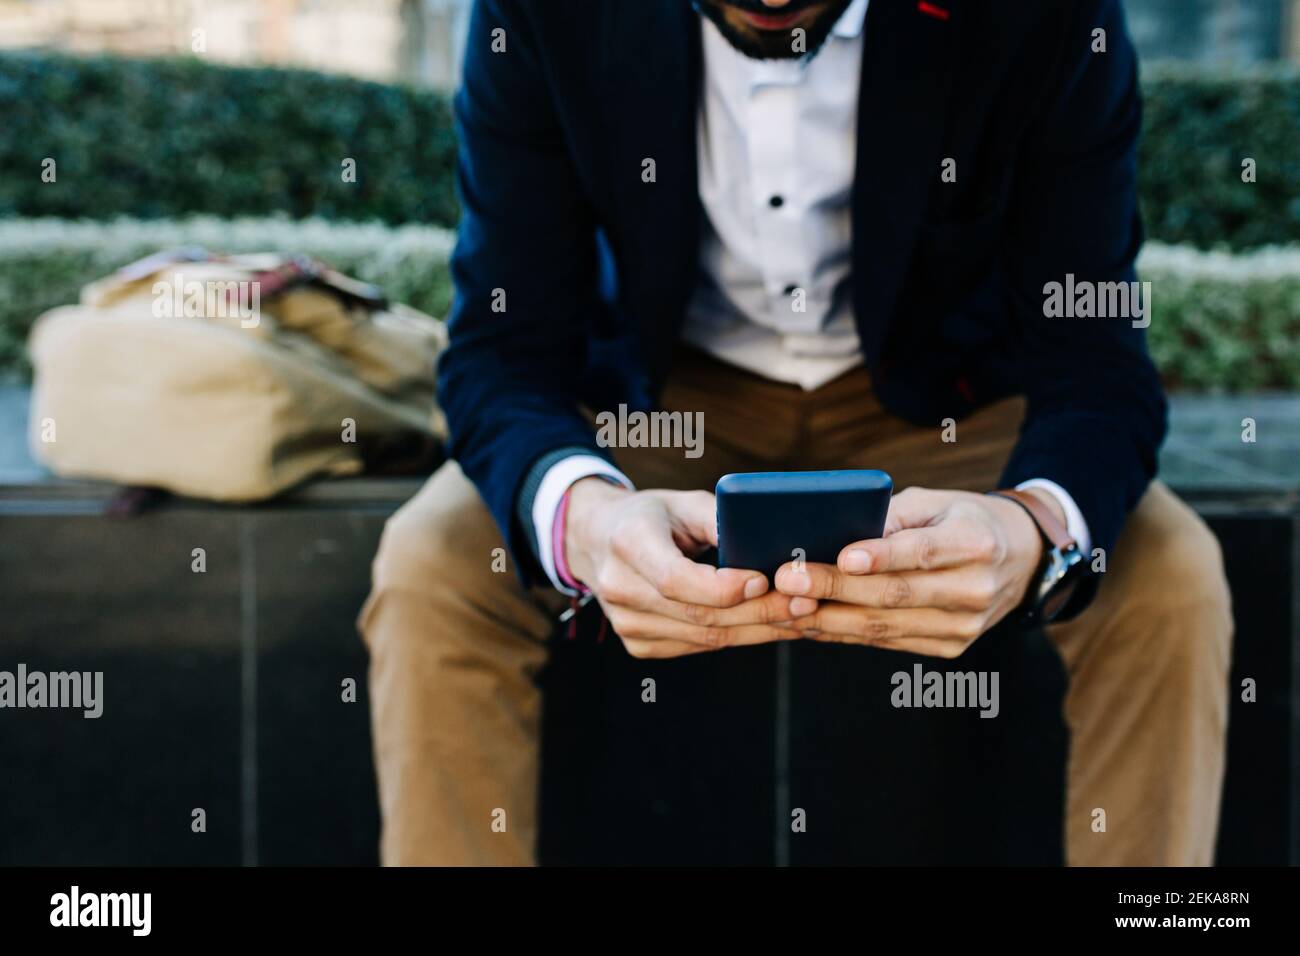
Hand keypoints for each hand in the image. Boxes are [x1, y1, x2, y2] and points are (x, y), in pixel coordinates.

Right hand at [564, 478, 805, 657]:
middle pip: (699, 615)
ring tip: (798, 617)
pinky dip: (737, 638)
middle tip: (805, 604)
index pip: (676, 580)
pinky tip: (767, 627)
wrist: (598, 540)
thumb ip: (720, 521)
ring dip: (757, 630)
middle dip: (759, 612)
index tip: (765, 580)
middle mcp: (620, 588)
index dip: (724, 587)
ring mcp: (626, 623)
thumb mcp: (684, 502)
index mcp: (628, 543)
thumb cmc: (652, 516)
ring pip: (705, 638)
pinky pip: (697, 646)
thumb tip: (769, 545)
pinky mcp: (638, 645)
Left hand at [773, 486, 1051, 657]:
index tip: (840, 557)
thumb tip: (833, 534)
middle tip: (786, 580)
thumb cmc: (962, 520)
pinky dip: (842, 633)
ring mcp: (964, 625)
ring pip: (884, 626)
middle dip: (834, 589)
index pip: (922, 552)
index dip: (881, 556)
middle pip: (895, 594)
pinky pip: (886, 641)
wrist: (1019, 560)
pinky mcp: (949, 647)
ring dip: (827, 619)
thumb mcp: (936, 502)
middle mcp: (975, 589)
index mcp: (975, 544)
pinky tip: (808, 622)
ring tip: (782, 606)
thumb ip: (890, 516)